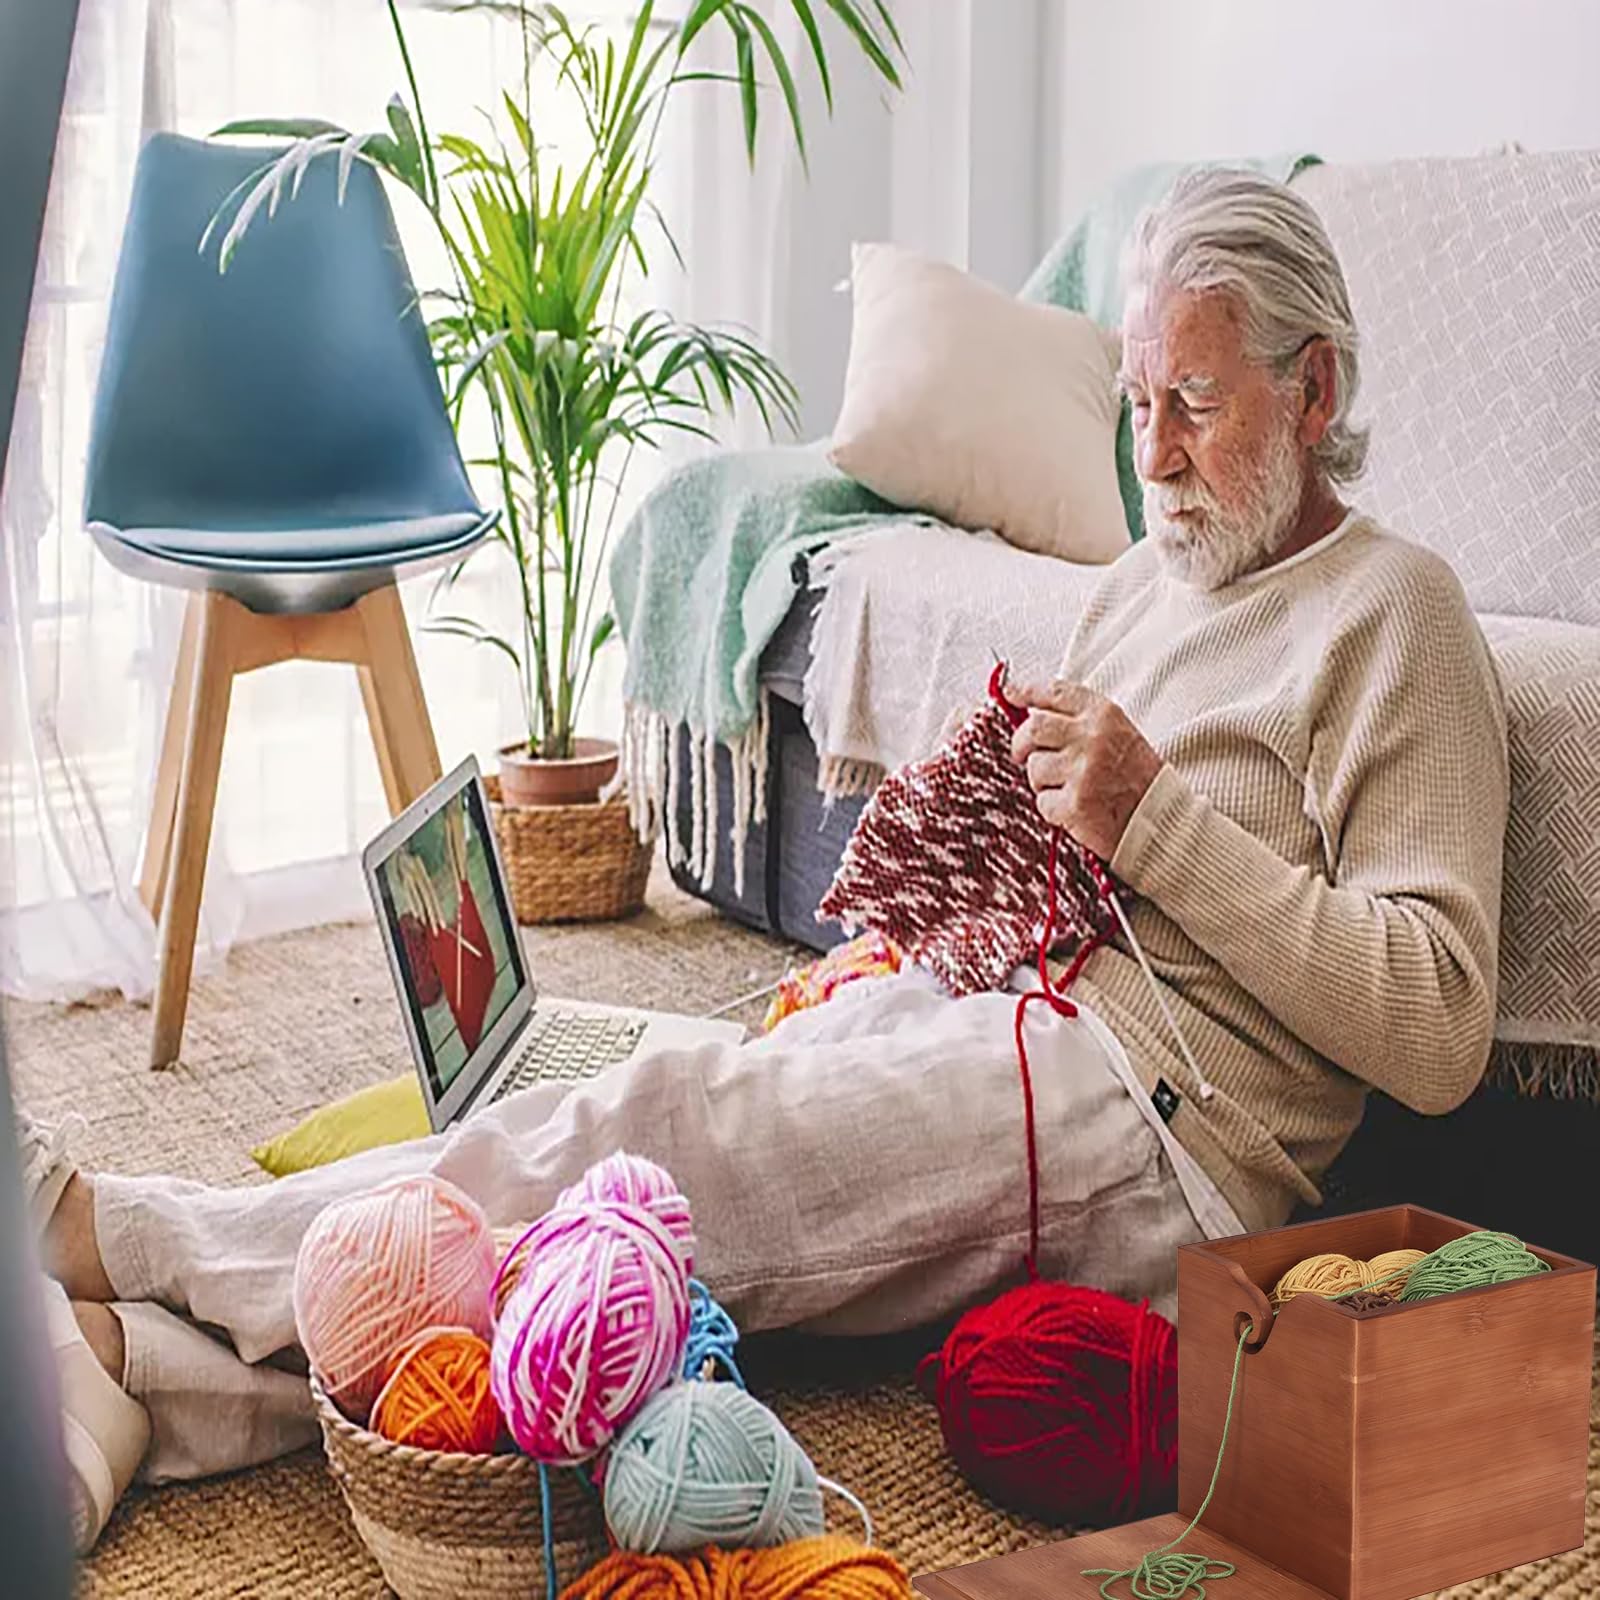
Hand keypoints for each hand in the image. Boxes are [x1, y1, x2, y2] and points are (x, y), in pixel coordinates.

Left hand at [1007, 680, 1163, 859]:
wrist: (1162, 818)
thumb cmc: (1137, 777)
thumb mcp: (1117, 733)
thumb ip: (1079, 720)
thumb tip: (1031, 710)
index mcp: (1103, 715)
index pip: (1055, 692)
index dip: (1026, 690)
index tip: (1010, 692)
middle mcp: (1092, 737)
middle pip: (1033, 728)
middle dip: (1021, 743)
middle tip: (1022, 755)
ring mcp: (1082, 770)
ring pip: (1034, 768)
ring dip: (1042, 781)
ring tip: (1068, 788)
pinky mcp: (1075, 804)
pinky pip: (1042, 802)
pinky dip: (1053, 809)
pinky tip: (1075, 809)